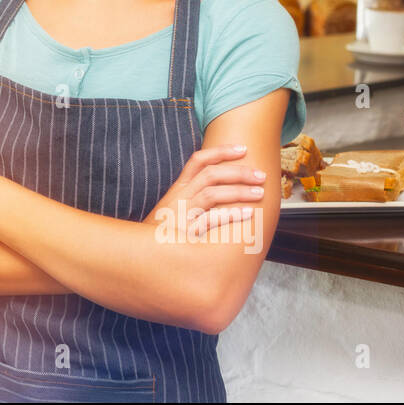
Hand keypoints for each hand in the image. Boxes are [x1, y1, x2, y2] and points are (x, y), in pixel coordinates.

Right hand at [147, 144, 265, 239]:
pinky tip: (247, 214)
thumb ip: (192, 197)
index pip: (198, 161)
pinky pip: (210, 220)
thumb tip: (221, 188)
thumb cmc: (162, 233)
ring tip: (259, 192)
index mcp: (178, 189)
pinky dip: (230, 215)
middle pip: (210, 174)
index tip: (243, 149)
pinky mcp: (185, 233)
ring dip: (238, 191)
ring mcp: (181, 214)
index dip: (220, 152)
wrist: (143, 255)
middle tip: (260, 175)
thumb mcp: (173, 209)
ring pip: (211, 193)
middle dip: (238, 172)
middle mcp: (179, 197)